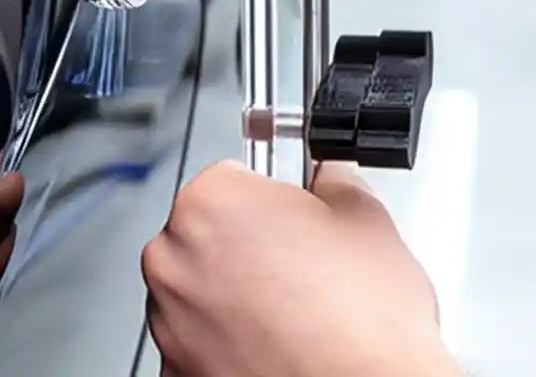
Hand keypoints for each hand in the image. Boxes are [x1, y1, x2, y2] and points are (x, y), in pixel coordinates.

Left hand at [143, 161, 455, 376]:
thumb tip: (329, 177)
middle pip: (207, 232)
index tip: (291, 213)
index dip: (272, 197)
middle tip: (301, 268)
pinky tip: (272, 342)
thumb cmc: (362, 324)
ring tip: (294, 311)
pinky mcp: (175, 366)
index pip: (233, 176)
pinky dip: (226, 338)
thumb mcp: (367, 219)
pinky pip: (197, 337)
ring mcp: (168, 317)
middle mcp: (173, 257)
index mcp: (210, 202)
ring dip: (233, 294)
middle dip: (247, 245)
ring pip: (200, 287)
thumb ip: (333, 182)